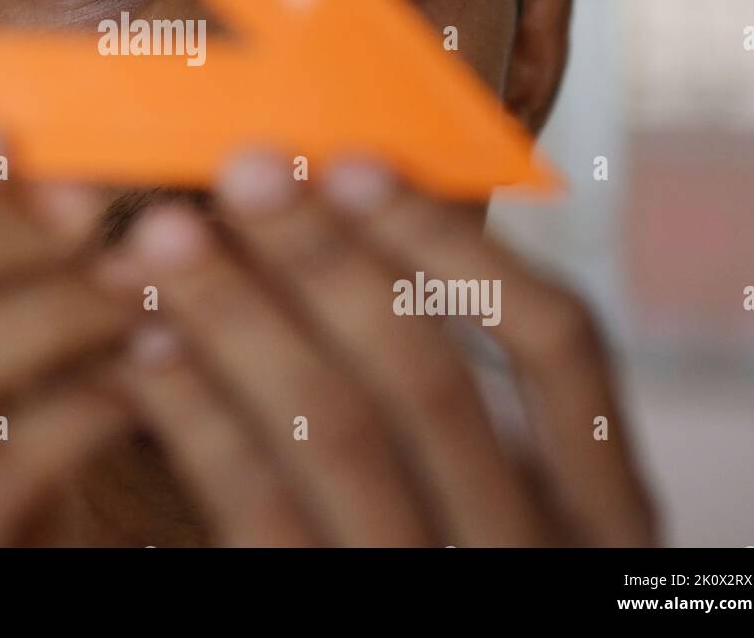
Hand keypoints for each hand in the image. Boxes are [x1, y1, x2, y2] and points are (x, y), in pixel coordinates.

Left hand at [97, 152, 658, 546]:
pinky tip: (149, 350)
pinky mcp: (330, 615)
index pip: (558, 345)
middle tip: (240, 171)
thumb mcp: (495, 491)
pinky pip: (262, 511)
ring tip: (163, 238)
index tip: (356, 161)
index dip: (455, 245)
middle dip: (324, 259)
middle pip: (428, 378)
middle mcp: (533, 552)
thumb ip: (448, 379)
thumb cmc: (443, 542)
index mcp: (603, 504)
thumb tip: (338, 201)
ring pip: (339, 434)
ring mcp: (434, 592)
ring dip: (242, 315)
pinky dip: (201, 418)